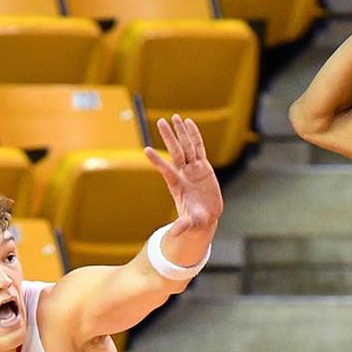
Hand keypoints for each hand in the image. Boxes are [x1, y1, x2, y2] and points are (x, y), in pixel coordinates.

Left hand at [144, 115, 222, 237]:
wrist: (206, 216)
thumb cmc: (196, 220)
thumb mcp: (190, 223)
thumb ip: (183, 225)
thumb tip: (175, 234)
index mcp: (177, 185)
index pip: (166, 169)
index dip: (157, 161)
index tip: (146, 150)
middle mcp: (184, 173)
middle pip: (176, 151)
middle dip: (168, 137)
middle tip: (160, 121)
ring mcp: (193, 169)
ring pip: (187, 146)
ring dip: (181, 132)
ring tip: (175, 117)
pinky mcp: (204, 167)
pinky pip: (199, 148)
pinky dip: (195, 136)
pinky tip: (190, 124)